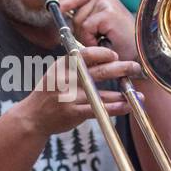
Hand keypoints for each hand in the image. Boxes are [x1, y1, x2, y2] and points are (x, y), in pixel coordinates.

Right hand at [19, 45, 137, 136]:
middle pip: (99, 71)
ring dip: (123, 93)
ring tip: (138, 94)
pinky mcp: (74, 112)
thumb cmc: (49, 93)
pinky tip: (126, 106)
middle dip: (121, 68)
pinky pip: (99, 109)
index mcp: (62, 66)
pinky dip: (115, 108)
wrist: (33, 116)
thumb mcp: (56, 72)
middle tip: (135, 67)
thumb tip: (104, 58)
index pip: (87, 54)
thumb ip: (76, 65)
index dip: (104, 54)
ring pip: (102, 93)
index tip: (115, 55)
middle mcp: (66, 79)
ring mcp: (70, 97)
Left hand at [55, 0, 135, 58]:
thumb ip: (90, 0)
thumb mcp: (102, 19)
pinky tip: (105, 40)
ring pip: (78, 22)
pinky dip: (92, 39)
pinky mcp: (106, 13)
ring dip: (87, 37)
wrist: (138, 53)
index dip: (63, 4)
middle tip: (99, 36)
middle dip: (81, 31)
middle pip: (73, 13)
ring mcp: (105, 2)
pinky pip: (85, 28)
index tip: (52, 6)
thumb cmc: (120, 40)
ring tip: (104, 38)